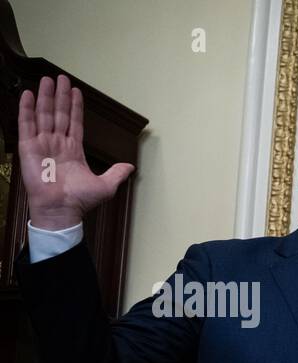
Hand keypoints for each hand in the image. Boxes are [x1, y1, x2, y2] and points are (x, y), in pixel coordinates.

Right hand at [19, 75, 134, 229]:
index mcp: (73, 150)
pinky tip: (29, 94)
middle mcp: (57, 144)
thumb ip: (117, 173)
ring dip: (45, 97)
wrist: (62, 210)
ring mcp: (42, 144)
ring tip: (46, 80)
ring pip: (43, 115)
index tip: (75, 91)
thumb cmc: (80, 201)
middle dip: (59, 96)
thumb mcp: (106, 186)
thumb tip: (130, 167)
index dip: (74, 107)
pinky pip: (26, 124)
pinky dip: (27, 109)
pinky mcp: (28, 147)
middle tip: (60, 78)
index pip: (74, 122)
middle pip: (58, 114)